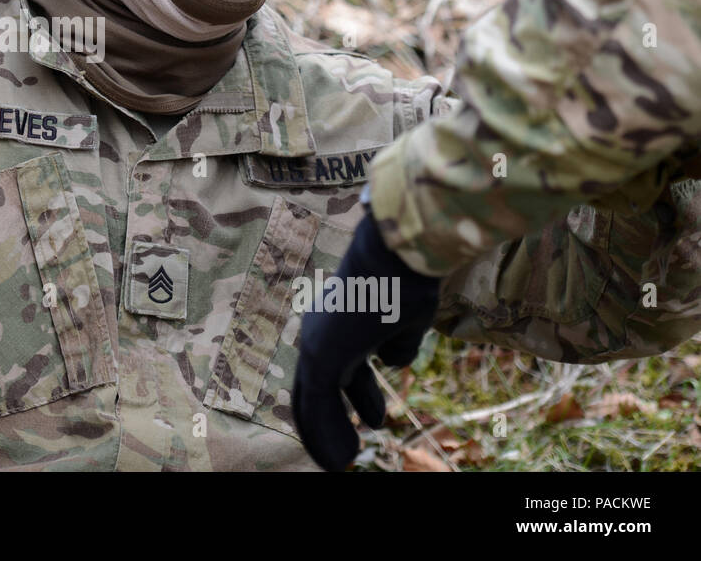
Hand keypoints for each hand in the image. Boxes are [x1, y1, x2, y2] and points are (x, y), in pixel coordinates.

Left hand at [291, 213, 440, 471]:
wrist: (399, 256)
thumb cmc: (407, 279)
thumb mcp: (406, 319)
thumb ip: (395, 343)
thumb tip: (391, 361)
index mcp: (338, 322)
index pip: (337, 369)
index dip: (356, 396)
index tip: (372, 418)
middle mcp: (320, 333)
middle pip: (317, 388)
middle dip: (333, 420)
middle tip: (348, 448)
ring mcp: (316, 345)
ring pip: (313, 401)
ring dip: (328, 436)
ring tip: (341, 463)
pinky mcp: (319, 357)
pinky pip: (319, 407)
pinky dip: (328, 436)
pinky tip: (342, 460)